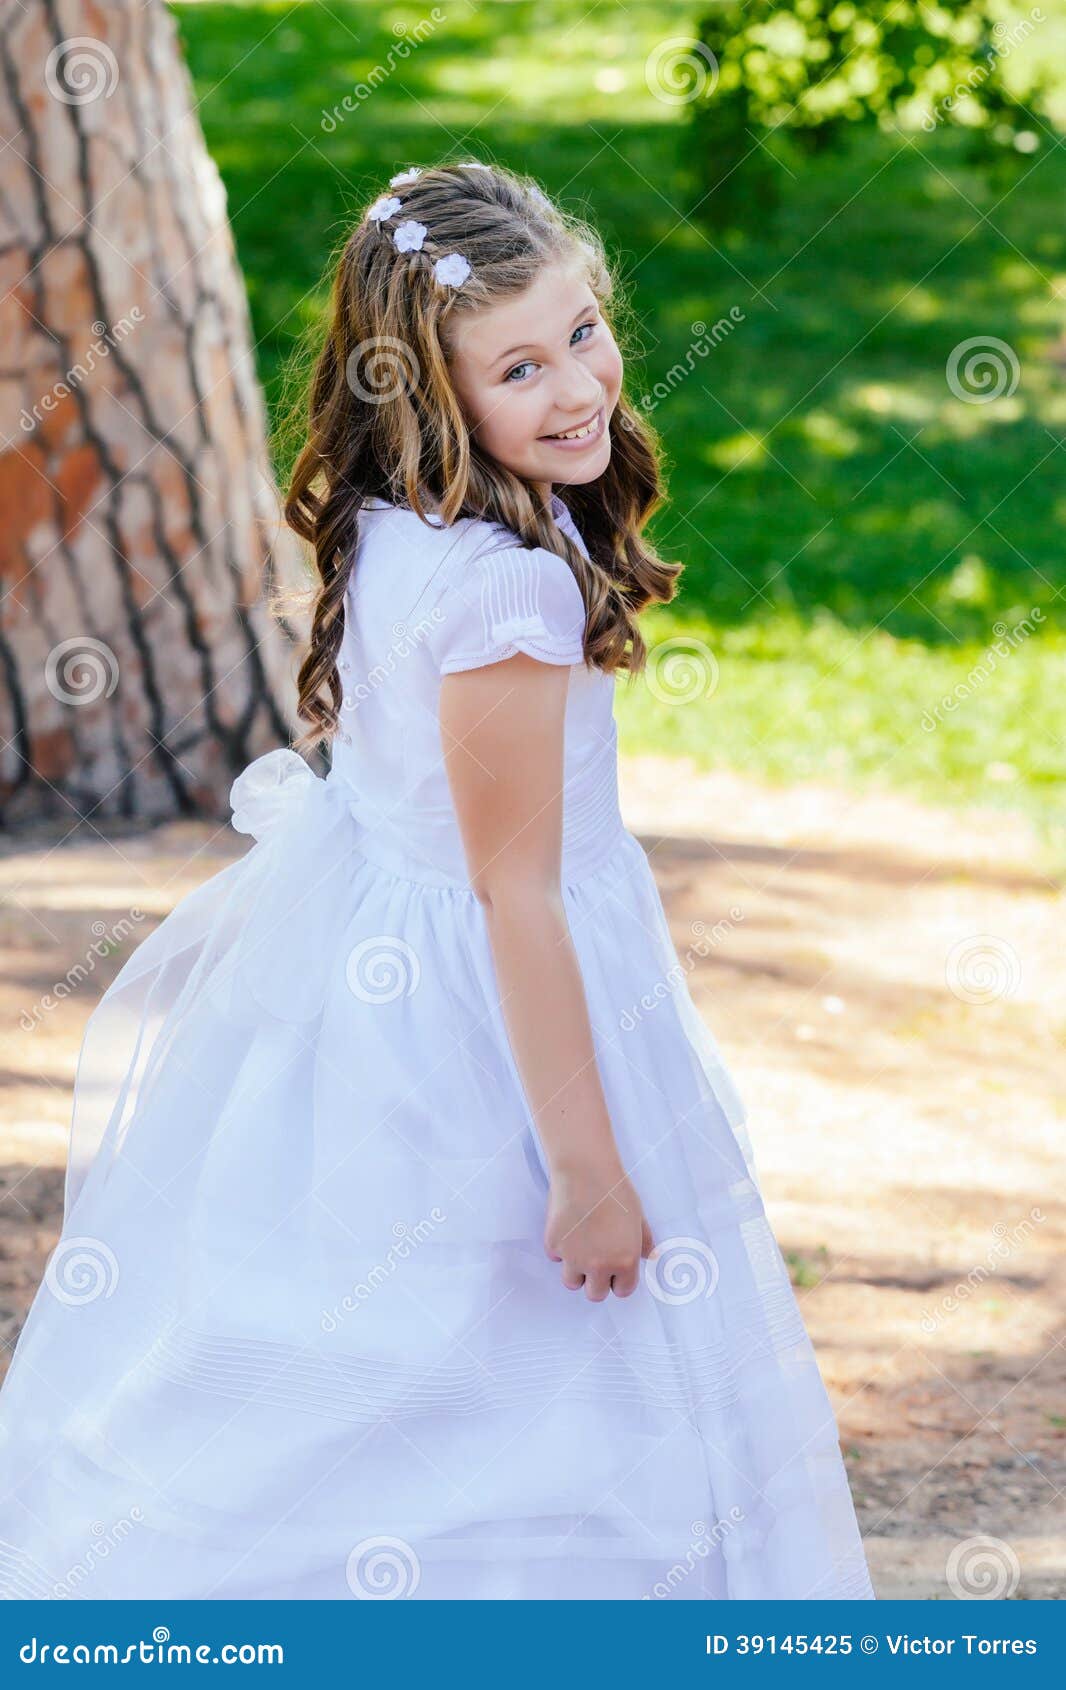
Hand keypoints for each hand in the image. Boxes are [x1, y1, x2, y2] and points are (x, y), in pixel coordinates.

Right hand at [543, 1159, 654, 1299]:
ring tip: (580, 1247)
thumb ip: (643, 1242)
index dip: (618, 1279)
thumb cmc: (616, 1191)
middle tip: (595, 1260)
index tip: (614, 1267)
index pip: (622, 1291)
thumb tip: (649, 1257)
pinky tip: (568, 1227)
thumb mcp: (638, 1218)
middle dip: (596, 1280)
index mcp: (625, 1262)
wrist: (586, 1172)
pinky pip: (556, 1257)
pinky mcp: (554, 1246)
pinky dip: (561, 1248)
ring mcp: (573, 1258)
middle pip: (595, 1295)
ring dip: (576, 1270)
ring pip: (571, 1282)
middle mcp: (599, 1265)